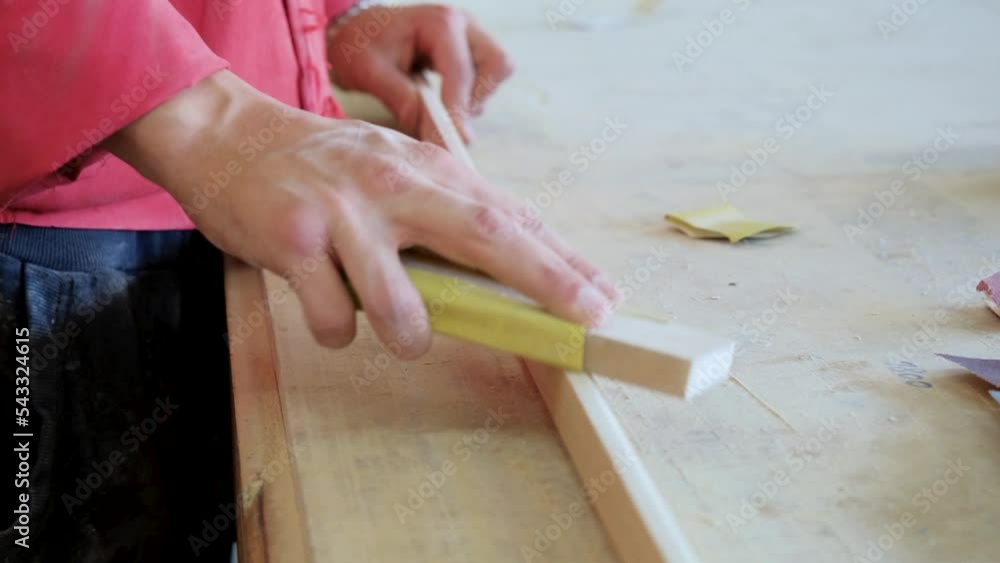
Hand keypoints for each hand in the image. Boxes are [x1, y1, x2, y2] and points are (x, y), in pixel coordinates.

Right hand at [106, 71, 618, 357]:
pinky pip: (332, 318)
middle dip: (544, 279)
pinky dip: (338, 330)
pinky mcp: (294, 240)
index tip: (604, 296)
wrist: (229, 136)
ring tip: (402, 336)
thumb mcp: (394, 172)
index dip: (561, 259)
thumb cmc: (326, 167)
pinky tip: (328, 310)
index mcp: (428, 170)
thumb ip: (448, 211)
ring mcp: (344, 213)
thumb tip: (518, 256)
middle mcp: (394, 186)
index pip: (509, 216)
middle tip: (587, 315)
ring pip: (398, 304)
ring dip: (409, 334)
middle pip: (484, 234)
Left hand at [327, 4, 512, 143]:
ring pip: (496, 72)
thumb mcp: (371, 72)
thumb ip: (402, 100)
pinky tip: (444, 102)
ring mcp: (470, 35)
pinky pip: (487, 77)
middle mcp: (463, 24)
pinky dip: (470, 97)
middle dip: (478, 98)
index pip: (461, 72)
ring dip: (473, 100)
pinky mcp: (470, 50)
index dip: (458, 110)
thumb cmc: (362, 45)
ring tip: (440, 110)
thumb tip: (433, 133)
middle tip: (450, 118)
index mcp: (439, 22)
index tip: (451, 140)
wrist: (358, 31)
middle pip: (498, 64)